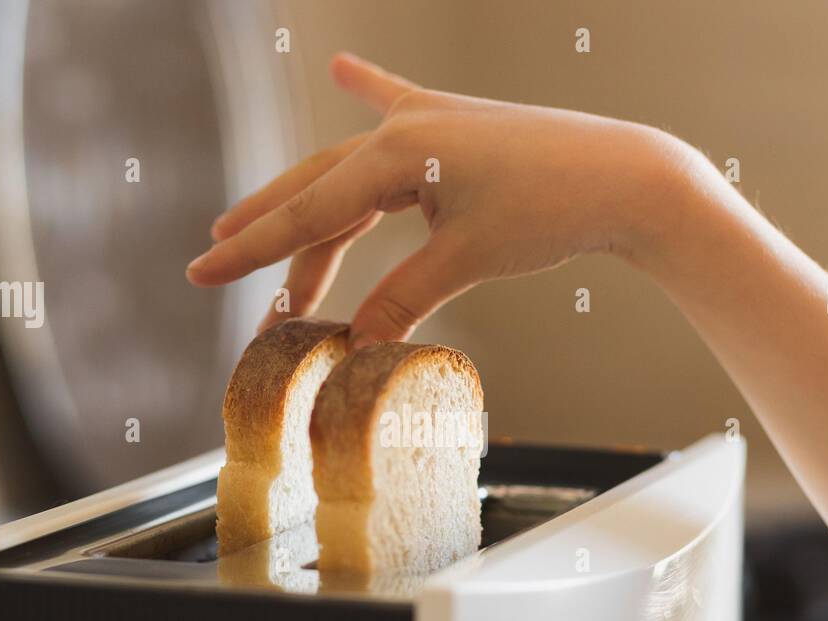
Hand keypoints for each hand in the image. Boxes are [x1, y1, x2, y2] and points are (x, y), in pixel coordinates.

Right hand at [186, 53, 684, 347]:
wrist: (627, 174)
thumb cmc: (553, 211)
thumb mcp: (467, 259)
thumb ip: (402, 297)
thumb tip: (354, 347)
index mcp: (396, 153)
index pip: (308, 211)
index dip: (252, 249)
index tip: (200, 269)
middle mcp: (404, 129)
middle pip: (316, 185)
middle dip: (267, 228)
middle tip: (215, 258)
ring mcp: (431, 122)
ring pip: (350, 168)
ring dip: (310, 205)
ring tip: (264, 235)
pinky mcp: (458, 127)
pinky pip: (399, 109)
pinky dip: (370, 90)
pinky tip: (343, 67)